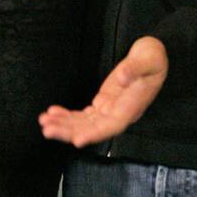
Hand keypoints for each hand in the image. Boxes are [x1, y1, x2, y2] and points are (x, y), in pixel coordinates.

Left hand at [38, 35, 167, 146]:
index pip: (112, 125)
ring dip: (64, 125)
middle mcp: (120, 113)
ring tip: (43, 122)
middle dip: (69, 131)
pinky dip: (67, 115)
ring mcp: (110, 110)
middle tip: (47, 130)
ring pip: (85, 124)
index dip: (94, 134)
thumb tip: (123, 77)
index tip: (77, 140)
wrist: (152, 56)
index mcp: (132, 106)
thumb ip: (137, 67)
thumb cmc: (153, 58)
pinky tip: (52, 113)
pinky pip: (83, 115)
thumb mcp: (150, 58)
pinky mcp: (103, 104)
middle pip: (93, 129)